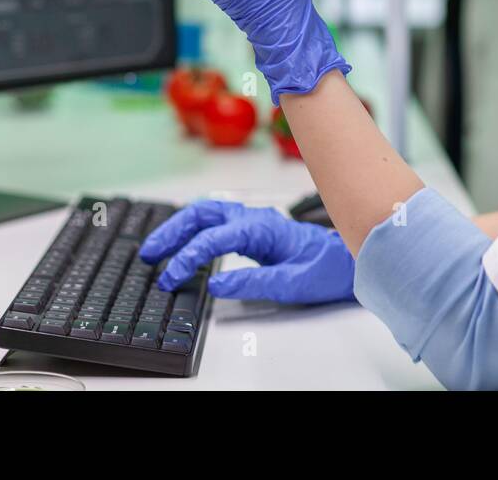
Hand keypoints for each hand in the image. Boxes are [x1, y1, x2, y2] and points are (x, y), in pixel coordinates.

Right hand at [139, 200, 355, 304]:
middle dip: (172, 231)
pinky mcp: (252, 228)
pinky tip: (183, 239)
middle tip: (149, 253)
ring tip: (157, 246)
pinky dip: (193, 226)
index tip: (171, 276)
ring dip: (179, 226)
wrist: (348, 260)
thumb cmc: (325, 269)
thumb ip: (253, 282)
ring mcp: (252, 220)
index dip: (188, 256)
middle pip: (203, 214)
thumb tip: (216, 284)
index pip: (214, 238)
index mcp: (262, 228)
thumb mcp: (291, 283)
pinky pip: (216, 220)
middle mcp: (254, 218)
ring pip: (207, 213)